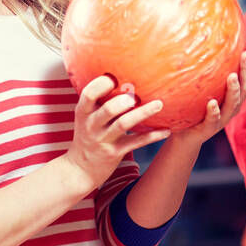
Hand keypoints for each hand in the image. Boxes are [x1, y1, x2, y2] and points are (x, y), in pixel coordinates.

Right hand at [68, 75, 169, 189]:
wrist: (80, 169)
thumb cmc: (88, 136)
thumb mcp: (86, 117)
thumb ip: (99, 101)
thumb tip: (123, 77)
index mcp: (83, 112)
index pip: (88, 94)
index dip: (101, 84)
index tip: (115, 76)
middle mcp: (92, 124)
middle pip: (107, 109)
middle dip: (122, 101)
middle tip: (136, 95)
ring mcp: (103, 139)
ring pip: (124, 124)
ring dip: (142, 113)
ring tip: (159, 105)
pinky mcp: (115, 153)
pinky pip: (136, 142)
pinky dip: (152, 136)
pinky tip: (166, 131)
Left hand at [173, 43, 245, 147]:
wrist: (185, 135)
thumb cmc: (194, 106)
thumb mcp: (202, 86)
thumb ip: (206, 69)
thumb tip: (199, 36)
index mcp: (235, 94)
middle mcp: (233, 105)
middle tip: (245, 55)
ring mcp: (223, 118)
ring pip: (233, 104)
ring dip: (234, 90)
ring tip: (232, 77)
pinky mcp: (209, 128)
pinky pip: (213, 120)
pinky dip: (214, 112)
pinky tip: (211, 103)